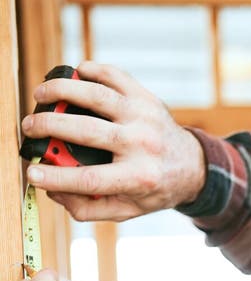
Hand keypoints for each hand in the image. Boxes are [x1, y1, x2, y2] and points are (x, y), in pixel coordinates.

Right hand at [20, 62, 206, 221]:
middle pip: (87, 132)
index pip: (89, 179)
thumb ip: (88, 207)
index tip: (31, 172)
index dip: (56, 177)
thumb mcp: (126, 209)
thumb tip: (52, 191)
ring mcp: (145, 117)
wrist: (192, 166)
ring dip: (62, 91)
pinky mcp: (146, 97)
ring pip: (97, 96)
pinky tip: (73, 74)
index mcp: (138, 178)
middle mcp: (143, 145)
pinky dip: (90, 71)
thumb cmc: (152, 189)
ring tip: (40, 95)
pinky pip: (114, 77)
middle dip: (49, 128)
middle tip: (29, 128)